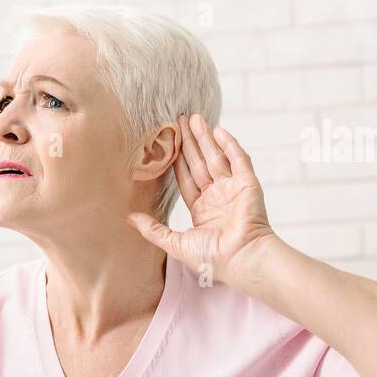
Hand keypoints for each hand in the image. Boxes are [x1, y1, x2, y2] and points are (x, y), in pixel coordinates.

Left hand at [127, 114, 278, 290]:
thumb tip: (129, 218)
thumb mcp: (174, 243)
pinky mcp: (248, 184)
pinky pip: (238, 160)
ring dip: (206, 137)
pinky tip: (218, 130)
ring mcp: (233, 189)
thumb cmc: (212, 258)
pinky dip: (229, 145)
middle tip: (179, 119)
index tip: (168, 142)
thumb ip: (152, 229)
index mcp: (202, 210)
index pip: (186, 178)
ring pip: (216, 157)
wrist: (241, 259)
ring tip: (195, 117)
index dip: (177, 160)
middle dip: (190, 142)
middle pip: (200, 163)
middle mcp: (218, 197)